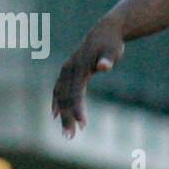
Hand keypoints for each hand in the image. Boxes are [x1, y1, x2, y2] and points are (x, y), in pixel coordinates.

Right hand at [51, 19, 124, 138]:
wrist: (105, 31)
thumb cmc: (111, 43)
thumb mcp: (112, 51)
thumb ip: (107, 60)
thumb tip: (104, 66)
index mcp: (79, 67)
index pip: (76, 92)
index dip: (78, 109)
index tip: (83, 125)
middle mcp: (69, 69)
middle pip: (65, 97)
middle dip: (67, 117)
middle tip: (70, 137)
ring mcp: (66, 70)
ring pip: (60, 95)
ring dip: (62, 114)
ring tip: (67, 133)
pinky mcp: (68, 71)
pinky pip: (59, 89)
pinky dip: (57, 102)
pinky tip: (55, 115)